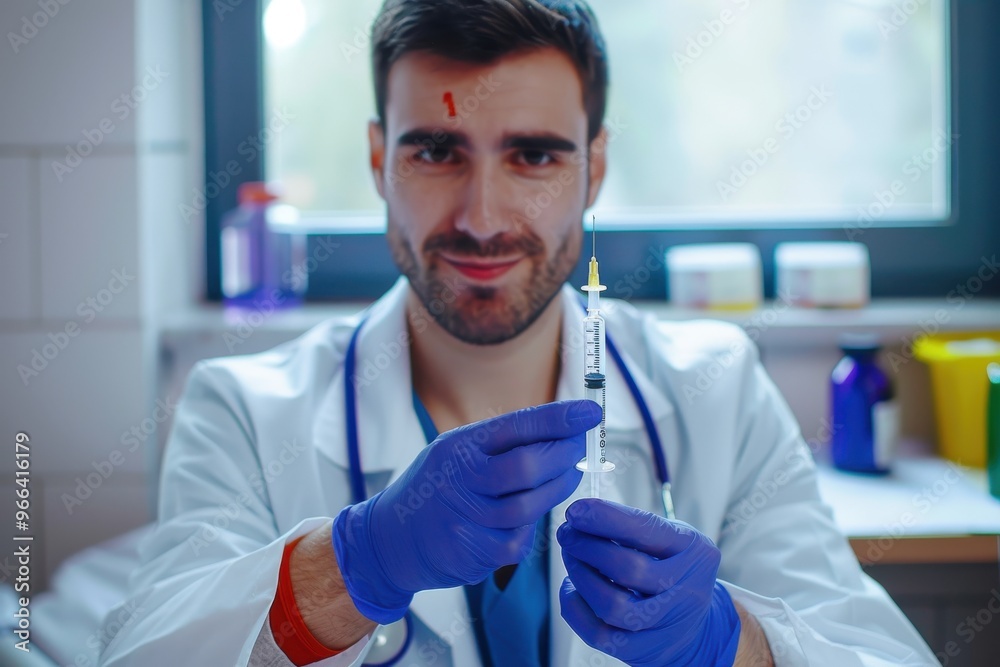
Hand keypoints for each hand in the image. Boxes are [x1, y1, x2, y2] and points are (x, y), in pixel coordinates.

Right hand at [332, 399, 601, 623]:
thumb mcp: (457, 451)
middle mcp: (460, 480)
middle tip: (581, 447)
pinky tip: (527, 514)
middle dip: (564, 455)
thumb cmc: (438, 487)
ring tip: (567, 476)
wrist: (391, 539)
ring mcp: (465, 519)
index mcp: (459, 447)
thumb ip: (502, 444)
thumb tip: (564, 430)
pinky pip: (519, 539)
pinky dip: (530, 526)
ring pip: (529, 506)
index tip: (590, 411)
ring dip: (558, 489)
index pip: (516, 426)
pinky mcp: (473, 553)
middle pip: (527, 467)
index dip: (558, 419)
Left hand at [557, 499, 740, 666]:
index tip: (575, 511)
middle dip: (587, 547)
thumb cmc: (671, 571)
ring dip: (580, 576)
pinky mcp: (644, 652)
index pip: (646, 530)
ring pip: (612, 605)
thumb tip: (581, 514)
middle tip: (567, 534)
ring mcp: (667, 625)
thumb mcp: (668, 540)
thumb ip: (632, 526)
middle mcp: (687, 590)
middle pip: (628, 568)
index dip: (605, 518)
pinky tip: (572, 588)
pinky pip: (600, 634)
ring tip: (570, 557)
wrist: (695, 628)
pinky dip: (576, 608)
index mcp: (695, 552)